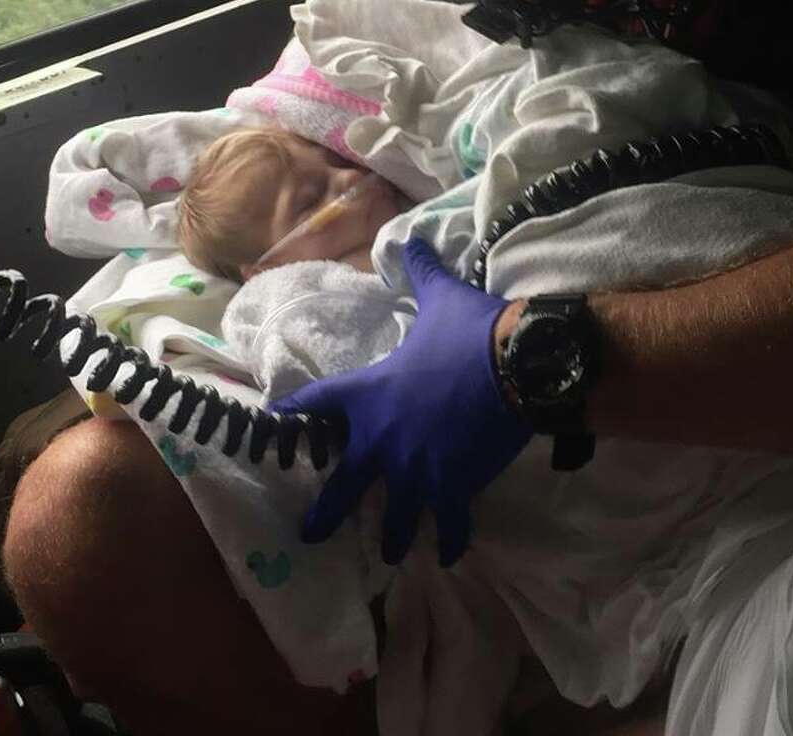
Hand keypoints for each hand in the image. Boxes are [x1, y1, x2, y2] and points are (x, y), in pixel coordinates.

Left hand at [273, 238, 531, 566]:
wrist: (518, 365)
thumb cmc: (471, 332)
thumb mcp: (442, 296)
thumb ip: (422, 271)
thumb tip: (411, 239)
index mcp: (371, 394)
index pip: (320, 402)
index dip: (295, 411)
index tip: (274, 420)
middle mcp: (383, 439)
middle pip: (345, 483)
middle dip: (327, 511)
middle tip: (309, 534)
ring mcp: (417, 468)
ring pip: (396, 514)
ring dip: (393, 535)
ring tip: (389, 553)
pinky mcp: (454, 486)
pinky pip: (449, 521)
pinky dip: (451, 537)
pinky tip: (451, 551)